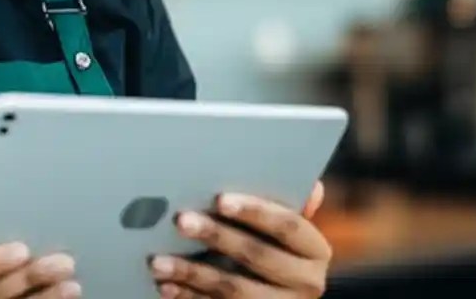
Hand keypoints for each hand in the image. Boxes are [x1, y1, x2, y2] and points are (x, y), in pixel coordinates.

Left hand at [150, 182, 331, 297]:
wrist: (279, 295)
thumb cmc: (277, 247)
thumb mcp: (288, 230)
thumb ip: (290, 206)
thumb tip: (310, 186)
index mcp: (315, 250)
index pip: (288, 225)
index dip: (255, 211)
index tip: (220, 199)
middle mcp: (307, 282)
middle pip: (257, 255)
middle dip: (216, 236)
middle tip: (181, 221)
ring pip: (234, 288)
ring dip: (193, 272)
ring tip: (159, 261)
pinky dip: (190, 297)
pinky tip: (167, 286)